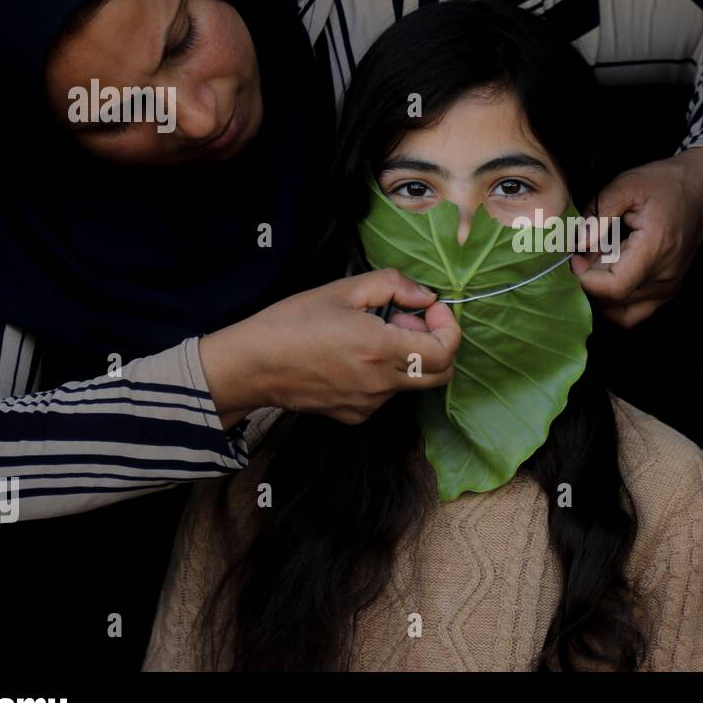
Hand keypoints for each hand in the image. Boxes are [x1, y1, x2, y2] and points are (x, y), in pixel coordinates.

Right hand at [199, 268, 461, 426]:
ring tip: (371, 332)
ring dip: (407, 355)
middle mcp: (381, 383)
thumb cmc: (292, 323)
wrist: (252, 365)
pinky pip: (386, 394)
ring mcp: (369, 404)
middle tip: (405, 319)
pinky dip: (384, 373)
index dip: (449, 327)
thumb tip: (426, 297)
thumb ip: (393, 286)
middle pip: (440, 373)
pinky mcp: (354, 415)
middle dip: (435, 343)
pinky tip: (354, 356)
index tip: (432, 310)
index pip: (445, 352)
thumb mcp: (343, 290)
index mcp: (381, 349)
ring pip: (412, 381)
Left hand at [571, 147, 702, 327]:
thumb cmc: (666, 183)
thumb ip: (600, 213)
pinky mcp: (668, 290)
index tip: (576, 257)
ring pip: (621, 312)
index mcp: (655, 249)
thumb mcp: (627, 184)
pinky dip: (615, 301)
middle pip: (614, 301)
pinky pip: (634, 312)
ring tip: (598, 265)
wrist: (702, 188)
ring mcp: (669, 287)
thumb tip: (579, 242)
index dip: (586, 278)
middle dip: (590, 282)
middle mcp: (665, 276)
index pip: (614, 287)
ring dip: (601, 294)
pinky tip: (610, 275)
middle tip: (584, 255)